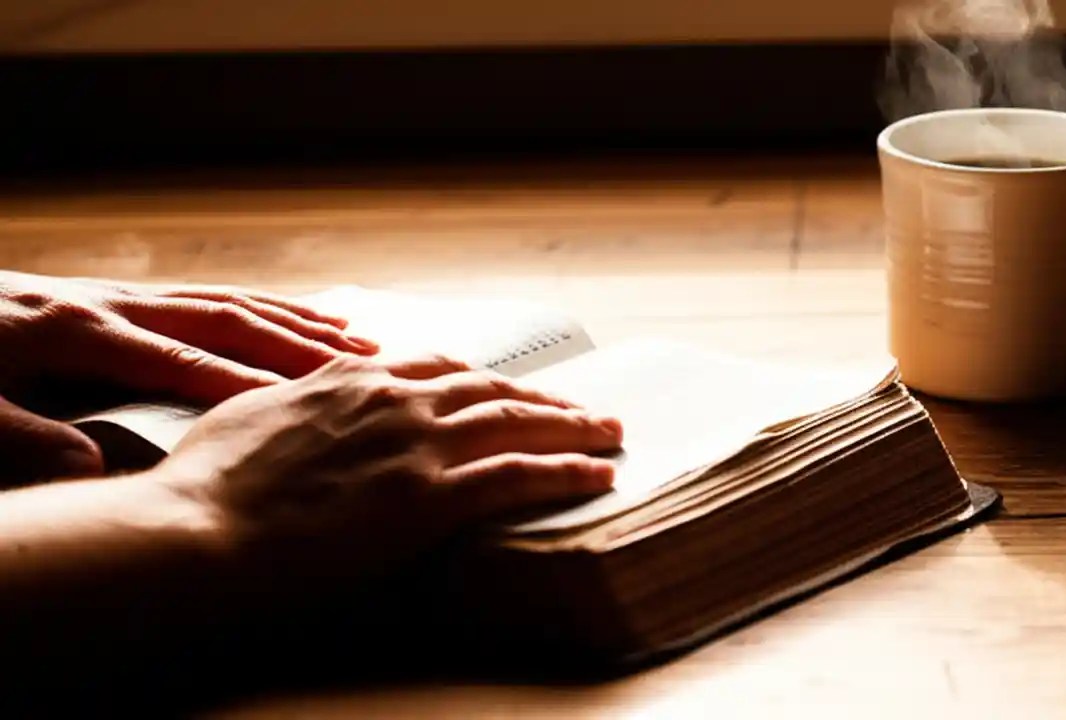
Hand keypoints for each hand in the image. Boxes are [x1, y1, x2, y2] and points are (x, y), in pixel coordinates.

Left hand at [0, 271, 376, 482]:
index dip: (257, 385)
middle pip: (228, 320)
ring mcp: (115, 294)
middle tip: (376, 366)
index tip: (324, 407)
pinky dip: (259, 306)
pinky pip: (203, 296)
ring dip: (296, 320)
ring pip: (225, 301)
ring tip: (361, 338)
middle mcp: (112, 304)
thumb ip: (23, 439)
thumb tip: (96, 467)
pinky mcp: (110, 295)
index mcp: (80, 334)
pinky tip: (293, 317)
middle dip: (303, 345)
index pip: (187, 363)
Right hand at [154, 355, 621, 584]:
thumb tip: (308, 398)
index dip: (487, 380)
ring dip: (573, 426)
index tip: (513, 390)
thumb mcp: (250, 416)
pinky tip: (596, 475)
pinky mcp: (432, 495)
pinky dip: (565, 471)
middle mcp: (396, 399)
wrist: (200, 532)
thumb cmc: (208, 484)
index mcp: (353, 379)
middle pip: (493, 389)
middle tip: (582, 408)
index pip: (442, 367)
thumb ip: (297, 402)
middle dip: (545, 398)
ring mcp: (418, 444)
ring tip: (609, 434)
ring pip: (519, 422)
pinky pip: (519, 476)